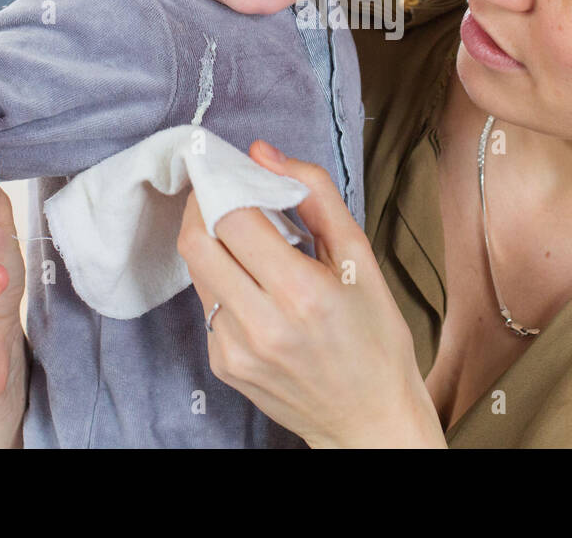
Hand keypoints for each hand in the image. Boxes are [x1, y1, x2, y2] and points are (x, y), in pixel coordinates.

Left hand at [177, 140, 445, 447]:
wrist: (370, 417)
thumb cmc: (374, 335)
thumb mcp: (359, 257)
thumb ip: (314, 195)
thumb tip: (263, 153)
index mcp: (303, 292)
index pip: (232, 217)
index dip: (224, 184)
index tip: (231, 169)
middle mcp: (262, 324)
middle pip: (197, 242)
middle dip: (203, 206)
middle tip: (224, 192)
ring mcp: (236, 350)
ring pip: (197, 272)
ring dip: (211, 241)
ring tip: (245, 236)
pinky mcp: (223, 365)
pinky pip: (207, 304)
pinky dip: (222, 280)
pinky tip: (254, 283)